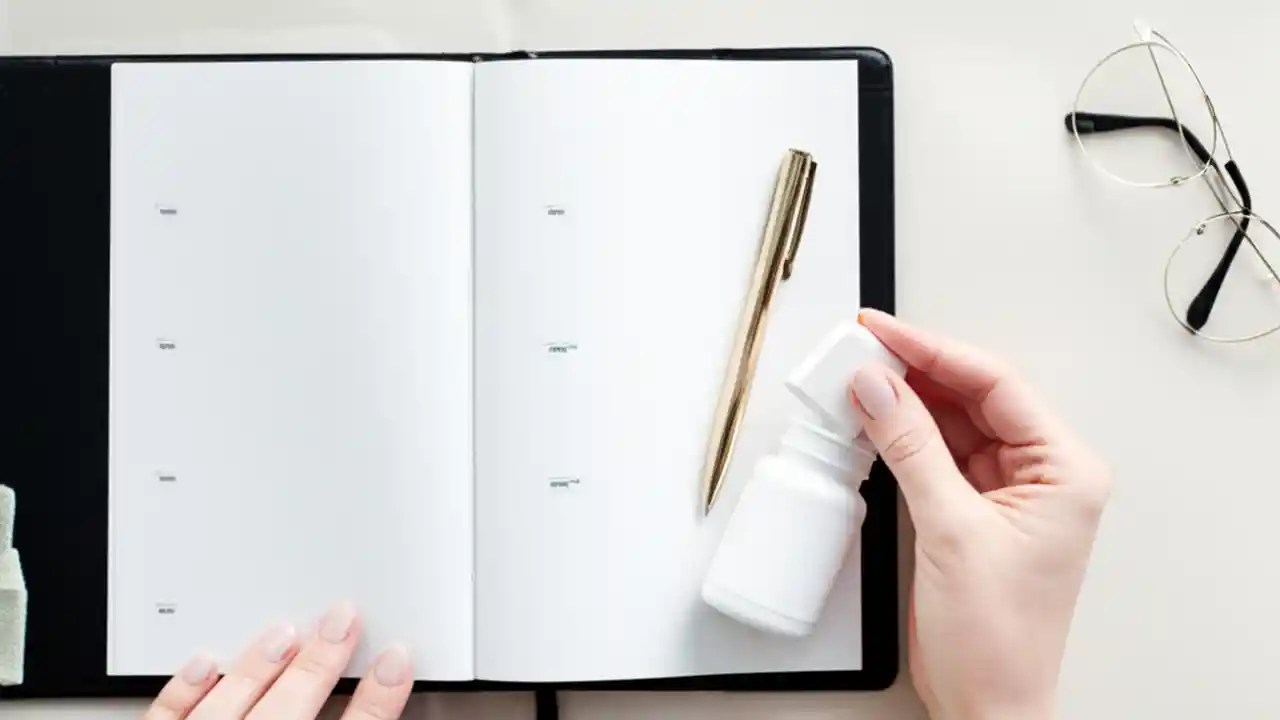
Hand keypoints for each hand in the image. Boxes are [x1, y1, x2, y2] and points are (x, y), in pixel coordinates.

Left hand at [145, 602, 412, 719]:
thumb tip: (378, 694)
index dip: (378, 699)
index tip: (398, 661)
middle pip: (291, 712)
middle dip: (320, 663)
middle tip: (343, 616)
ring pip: (229, 710)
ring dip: (257, 668)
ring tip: (282, 630)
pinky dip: (183, 692)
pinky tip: (202, 662)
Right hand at [848, 310, 1110, 719]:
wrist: (988, 706)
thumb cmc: (999, 640)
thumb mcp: (951, 530)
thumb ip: (910, 448)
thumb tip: (878, 387)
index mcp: (1065, 470)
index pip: (996, 385)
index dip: (934, 351)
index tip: (885, 332)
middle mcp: (1044, 475)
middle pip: (975, 397)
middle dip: (916, 372)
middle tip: (863, 350)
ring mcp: (1008, 493)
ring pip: (952, 423)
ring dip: (905, 403)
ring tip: (858, 380)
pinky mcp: (975, 511)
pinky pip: (937, 455)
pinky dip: (902, 437)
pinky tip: (873, 421)